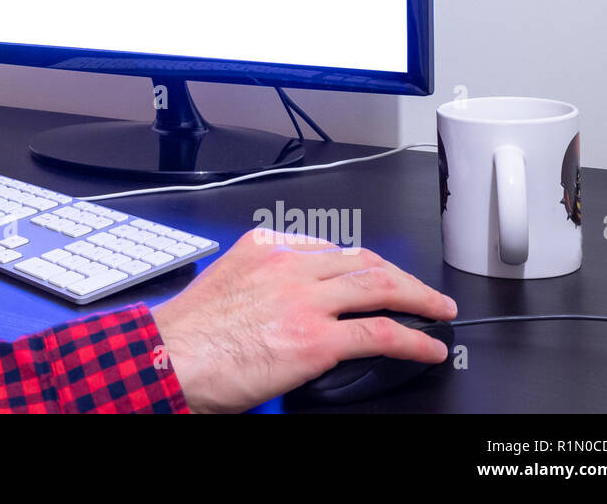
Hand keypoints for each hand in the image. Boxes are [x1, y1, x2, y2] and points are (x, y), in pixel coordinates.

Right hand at [148, 229, 457, 412]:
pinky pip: (381, 333)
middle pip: (363, 260)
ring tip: (437, 310)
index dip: (362, 263)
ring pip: (381, 288)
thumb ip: (259, 283)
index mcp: (264, 249)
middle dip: (400, 275)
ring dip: (418, 298)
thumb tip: (281, 302)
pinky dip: (413, 338)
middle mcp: (290, 267)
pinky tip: (428, 346)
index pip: (330, 248)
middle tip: (421, 290)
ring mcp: (306, 301)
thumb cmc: (185, 334)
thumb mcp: (223, 284)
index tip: (374, 272)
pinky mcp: (316, 340)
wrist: (169, 358)